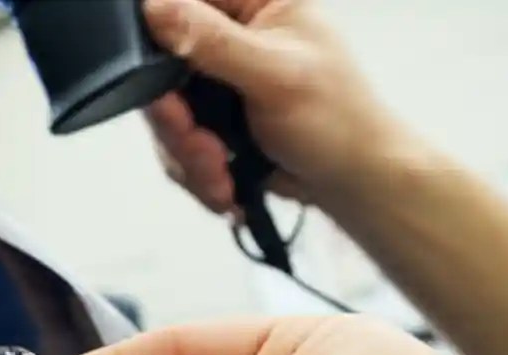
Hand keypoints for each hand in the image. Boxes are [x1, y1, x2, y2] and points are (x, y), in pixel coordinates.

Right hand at [142, 0, 405, 212]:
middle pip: (163, 68)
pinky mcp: (213, 120)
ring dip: (188, 154)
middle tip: (203, 146)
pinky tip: (225, 181)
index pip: (184, 2)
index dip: (160, 40)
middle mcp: (234, 37)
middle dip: (178, 122)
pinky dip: (195, 170)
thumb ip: (212, 41)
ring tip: (222, 173)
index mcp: (257, 5)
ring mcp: (219, 82)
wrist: (353, 183)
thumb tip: (155, 8)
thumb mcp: (274, 75)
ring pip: (167, 114)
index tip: (167, 87)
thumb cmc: (338, 122)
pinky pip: (176, 143)